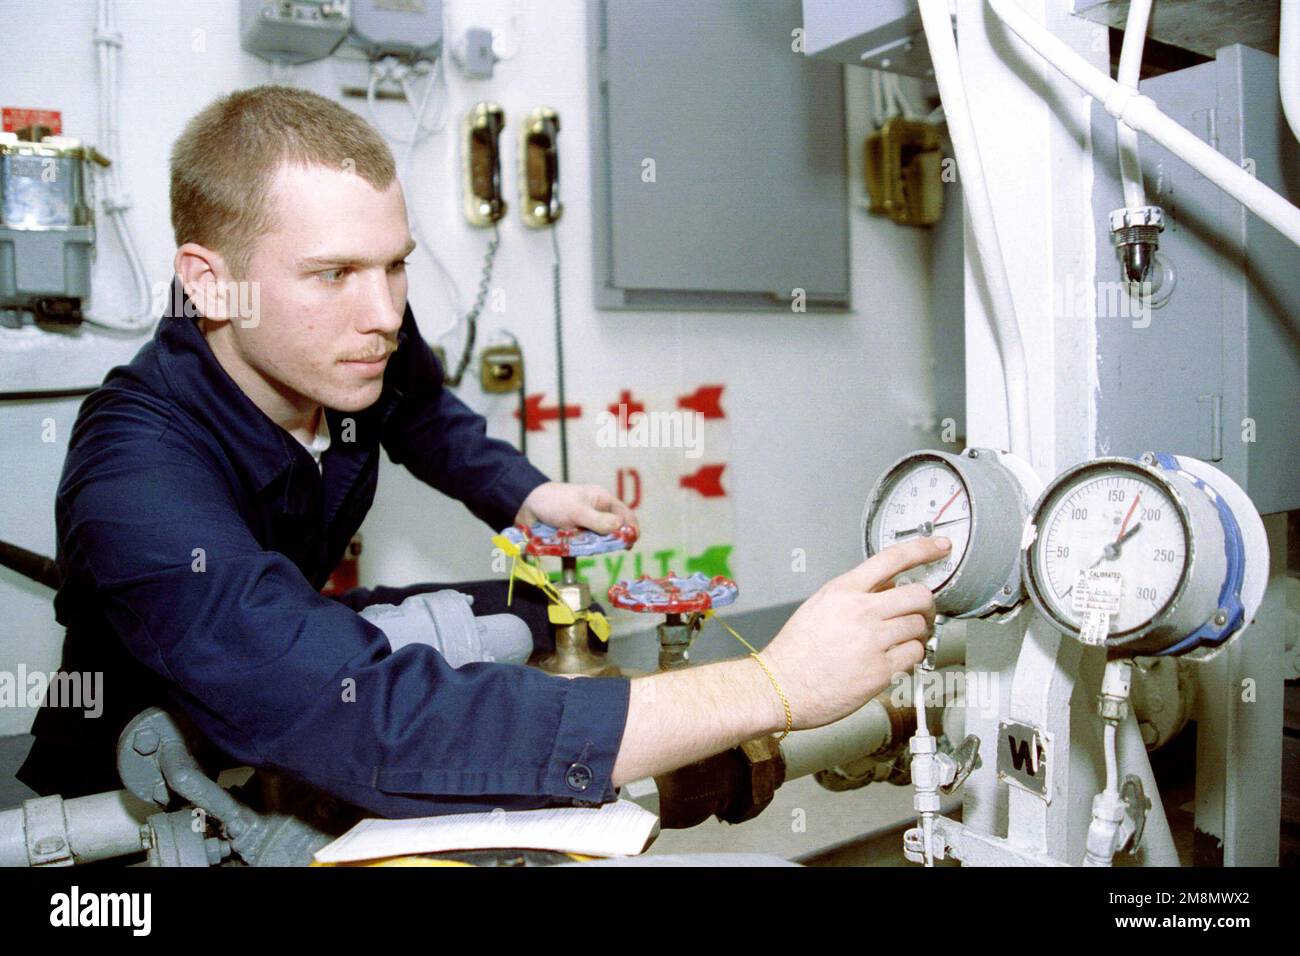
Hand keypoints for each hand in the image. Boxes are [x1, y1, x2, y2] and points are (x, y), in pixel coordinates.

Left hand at [515, 482, 637, 535]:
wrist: (526, 506)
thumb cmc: (553, 502)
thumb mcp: (577, 511)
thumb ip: (599, 521)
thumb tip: (620, 528)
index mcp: (602, 500)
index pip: (625, 514)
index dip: (631, 528)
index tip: (630, 543)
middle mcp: (598, 512)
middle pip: (614, 530)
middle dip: (611, 540)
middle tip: (603, 546)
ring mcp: (587, 524)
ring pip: (600, 539)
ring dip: (595, 545)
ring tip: (584, 544)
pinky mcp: (576, 533)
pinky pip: (586, 544)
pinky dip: (583, 548)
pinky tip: (576, 547)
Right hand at [758, 537, 946, 730]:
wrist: (781, 688)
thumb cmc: (795, 652)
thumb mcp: (819, 606)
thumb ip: (855, 593)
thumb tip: (888, 587)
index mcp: (843, 591)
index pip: (892, 559)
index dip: (923, 549)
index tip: (940, 547)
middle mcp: (860, 612)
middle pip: (919, 595)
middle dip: (926, 604)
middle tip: (922, 612)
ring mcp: (872, 641)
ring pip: (921, 626)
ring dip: (918, 632)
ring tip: (901, 639)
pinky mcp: (881, 671)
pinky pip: (915, 654)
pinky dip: (911, 655)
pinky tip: (895, 657)